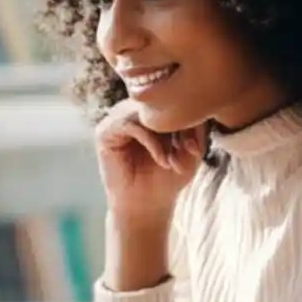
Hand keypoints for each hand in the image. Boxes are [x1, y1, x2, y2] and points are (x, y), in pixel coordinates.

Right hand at [95, 99, 206, 223]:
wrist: (146, 206)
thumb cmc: (168, 177)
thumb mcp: (191, 150)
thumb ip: (197, 128)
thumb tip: (197, 110)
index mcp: (150, 109)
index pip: (170, 95)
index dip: (188, 115)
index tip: (197, 145)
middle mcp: (132, 109)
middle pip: (158, 100)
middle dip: (177, 124)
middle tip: (188, 150)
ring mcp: (116, 118)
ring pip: (144, 110)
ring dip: (164, 134)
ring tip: (173, 159)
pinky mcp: (104, 132)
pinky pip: (130, 124)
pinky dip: (151, 141)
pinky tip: (161, 159)